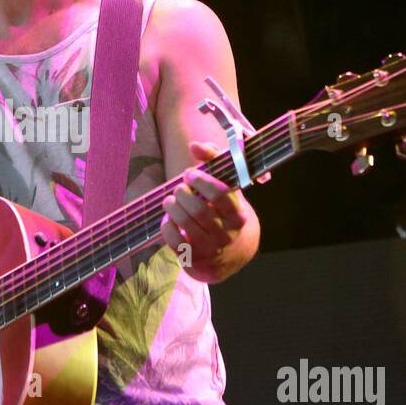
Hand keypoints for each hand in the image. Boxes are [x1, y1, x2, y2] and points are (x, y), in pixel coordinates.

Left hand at [160, 139, 259, 284]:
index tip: (190, 173)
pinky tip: (168, 217)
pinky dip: (166, 226)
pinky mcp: (194, 258)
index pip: (220, 195)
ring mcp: (210, 248)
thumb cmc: (225, 210)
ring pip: (185, 224)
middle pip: (199, 210)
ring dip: (172, 207)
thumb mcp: (228, 186)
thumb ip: (215, 160)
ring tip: (170, 200)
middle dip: (183, 194)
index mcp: (239, 215)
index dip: (201, 181)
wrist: (231, 253)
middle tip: (179, 187)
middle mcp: (227, 234)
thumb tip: (194, 145)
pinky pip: (174, 240)